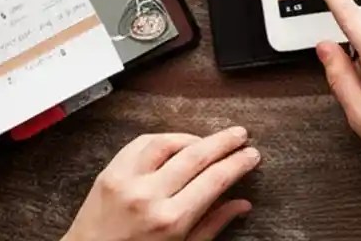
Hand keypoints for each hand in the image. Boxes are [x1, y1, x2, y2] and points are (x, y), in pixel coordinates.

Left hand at [63, 127, 257, 240]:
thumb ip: (212, 225)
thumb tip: (241, 205)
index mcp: (170, 221)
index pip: (215, 180)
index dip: (237, 164)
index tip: (250, 155)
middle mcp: (148, 196)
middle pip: (196, 155)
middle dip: (223, 142)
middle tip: (240, 135)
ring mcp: (126, 181)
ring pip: (167, 142)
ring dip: (193, 137)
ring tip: (209, 140)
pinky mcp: (109, 172)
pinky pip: (140, 144)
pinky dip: (162, 138)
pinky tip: (175, 142)